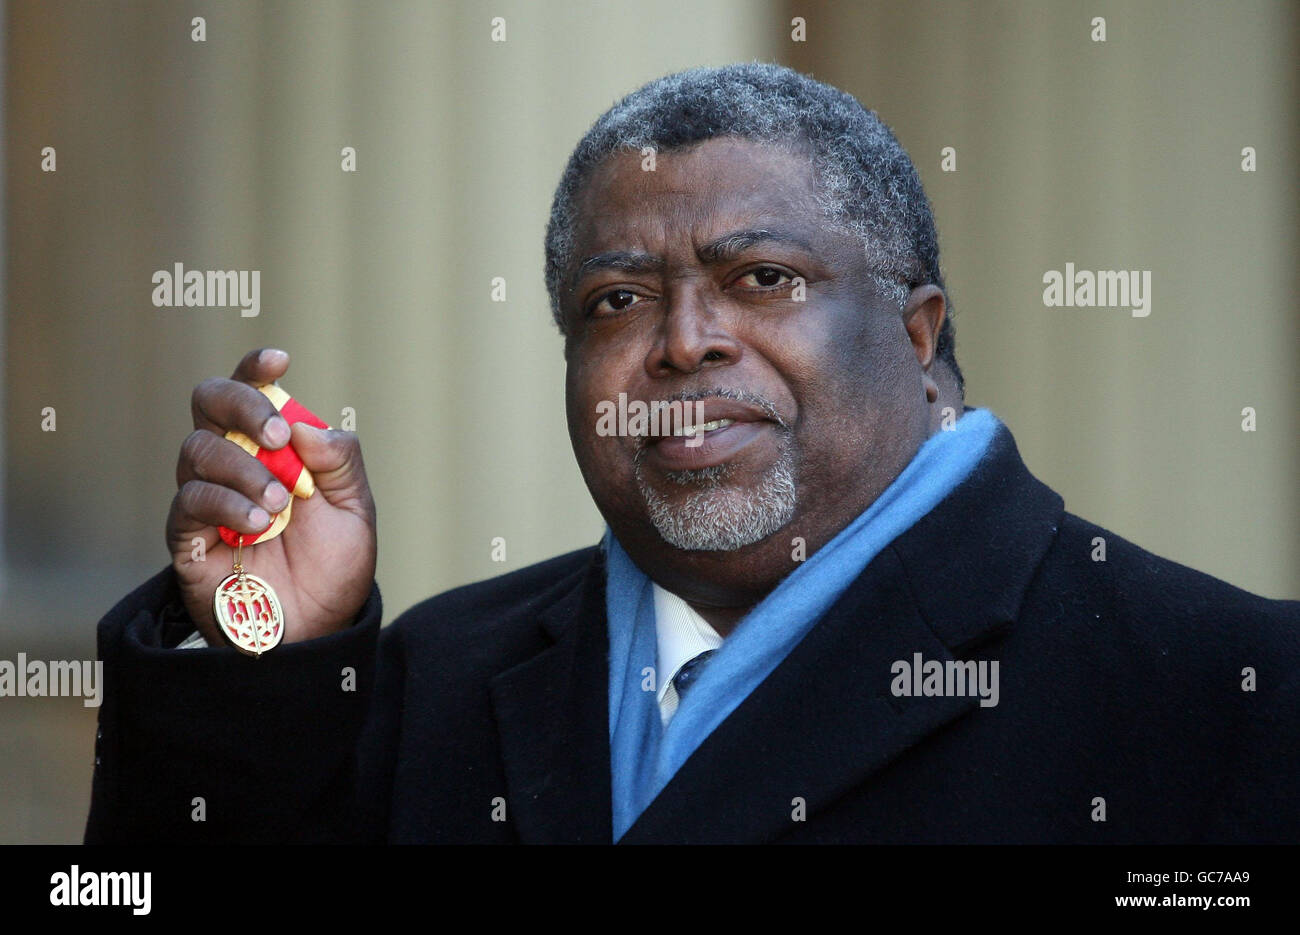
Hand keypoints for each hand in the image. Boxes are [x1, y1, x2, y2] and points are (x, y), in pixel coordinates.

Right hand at [167, 348, 376, 645]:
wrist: (316, 629)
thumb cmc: (333, 567)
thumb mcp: (355, 510)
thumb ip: (340, 462)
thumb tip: (307, 426)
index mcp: (273, 448)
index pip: (251, 391)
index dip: (256, 369)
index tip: (278, 361)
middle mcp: (233, 462)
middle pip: (208, 402)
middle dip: (242, 406)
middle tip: (278, 438)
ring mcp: (207, 497)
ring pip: (197, 450)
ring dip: (243, 469)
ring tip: (279, 504)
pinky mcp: (187, 537)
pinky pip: (190, 502)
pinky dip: (226, 505)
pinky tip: (258, 524)